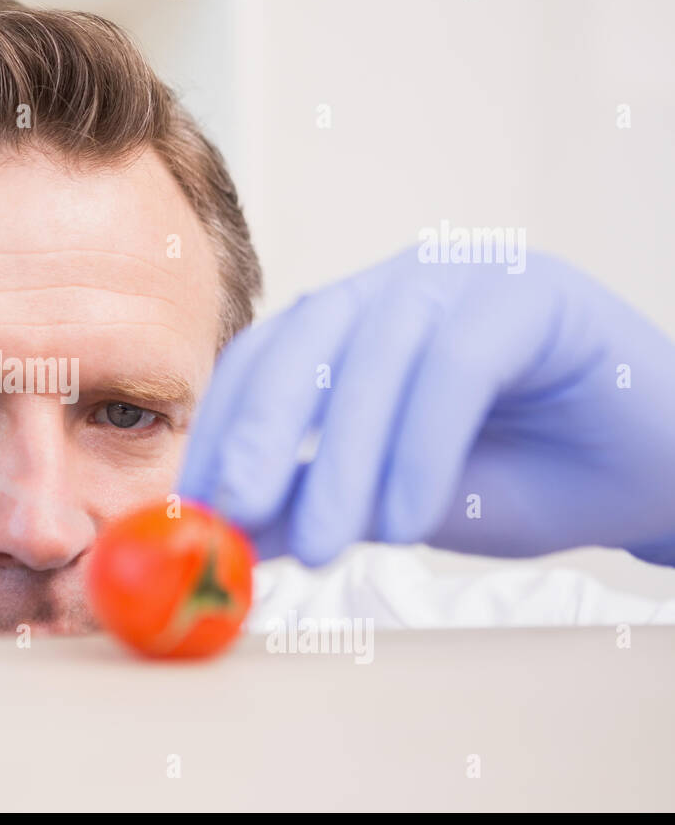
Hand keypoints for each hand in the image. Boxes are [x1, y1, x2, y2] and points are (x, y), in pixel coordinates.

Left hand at [178, 248, 674, 567]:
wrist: (662, 470)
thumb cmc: (531, 480)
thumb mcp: (403, 504)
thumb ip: (320, 504)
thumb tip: (227, 533)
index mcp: (356, 325)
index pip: (267, 361)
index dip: (224, 431)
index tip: (197, 508)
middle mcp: (399, 287)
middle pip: (304, 344)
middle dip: (261, 434)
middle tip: (231, 513)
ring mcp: (466, 278)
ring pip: (376, 358)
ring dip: (343, 460)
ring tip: (325, 546)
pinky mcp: (532, 294)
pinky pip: (455, 368)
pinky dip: (421, 449)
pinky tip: (405, 523)